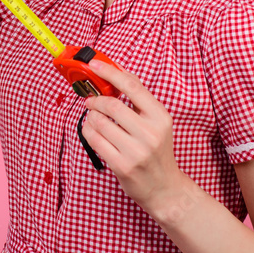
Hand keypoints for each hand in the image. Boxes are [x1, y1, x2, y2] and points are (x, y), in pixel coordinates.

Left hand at [81, 59, 186, 209]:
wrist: (165, 188)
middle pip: (112, 104)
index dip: (110, 71)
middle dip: (95, 99)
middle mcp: (151, 132)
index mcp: (160, 116)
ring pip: (100, 122)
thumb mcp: (156, 122)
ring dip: (90, 117)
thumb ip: (138, 98)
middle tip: (89, 99)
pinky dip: (88, 131)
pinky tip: (92, 131)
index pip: (132, 86)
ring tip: (93, 118)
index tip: (94, 64)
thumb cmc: (156, 150)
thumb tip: (117, 70)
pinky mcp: (122, 165)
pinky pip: (95, 140)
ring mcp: (136, 151)